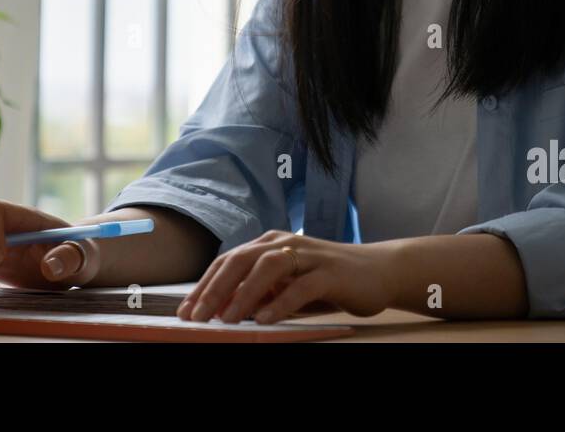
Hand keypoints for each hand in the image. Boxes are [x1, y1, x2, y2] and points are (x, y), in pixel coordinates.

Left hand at [176, 230, 395, 323]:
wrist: (378, 270)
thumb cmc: (328, 280)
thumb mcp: (288, 284)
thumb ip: (260, 291)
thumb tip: (223, 309)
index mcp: (271, 243)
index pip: (229, 261)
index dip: (205, 285)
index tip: (186, 311)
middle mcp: (286, 243)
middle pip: (242, 260)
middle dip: (216, 289)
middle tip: (197, 316)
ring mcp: (309, 256)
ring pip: (269, 267)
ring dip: (245, 294)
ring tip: (228, 319)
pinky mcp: (331, 272)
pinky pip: (302, 286)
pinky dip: (281, 302)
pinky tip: (266, 320)